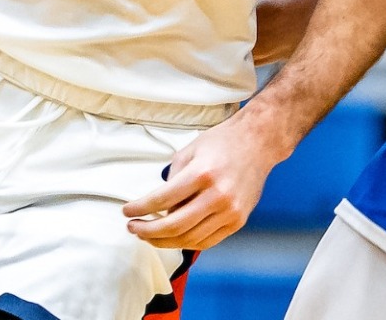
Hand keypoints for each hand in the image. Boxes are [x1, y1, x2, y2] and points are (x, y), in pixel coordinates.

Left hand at [122, 112, 285, 250]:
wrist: (258, 142)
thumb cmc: (221, 142)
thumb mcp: (189, 151)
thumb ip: (172, 180)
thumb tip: (159, 208)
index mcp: (202, 174)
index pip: (162, 200)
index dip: (139, 209)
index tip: (126, 211)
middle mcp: (217, 196)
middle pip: (174, 226)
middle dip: (147, 231)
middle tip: (133, 228)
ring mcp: (230, 211)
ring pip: (189, 239)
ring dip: (163, 241)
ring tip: (148, 235)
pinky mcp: (238, 221)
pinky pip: (207, 241)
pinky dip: (186, 242)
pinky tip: (172, 237)